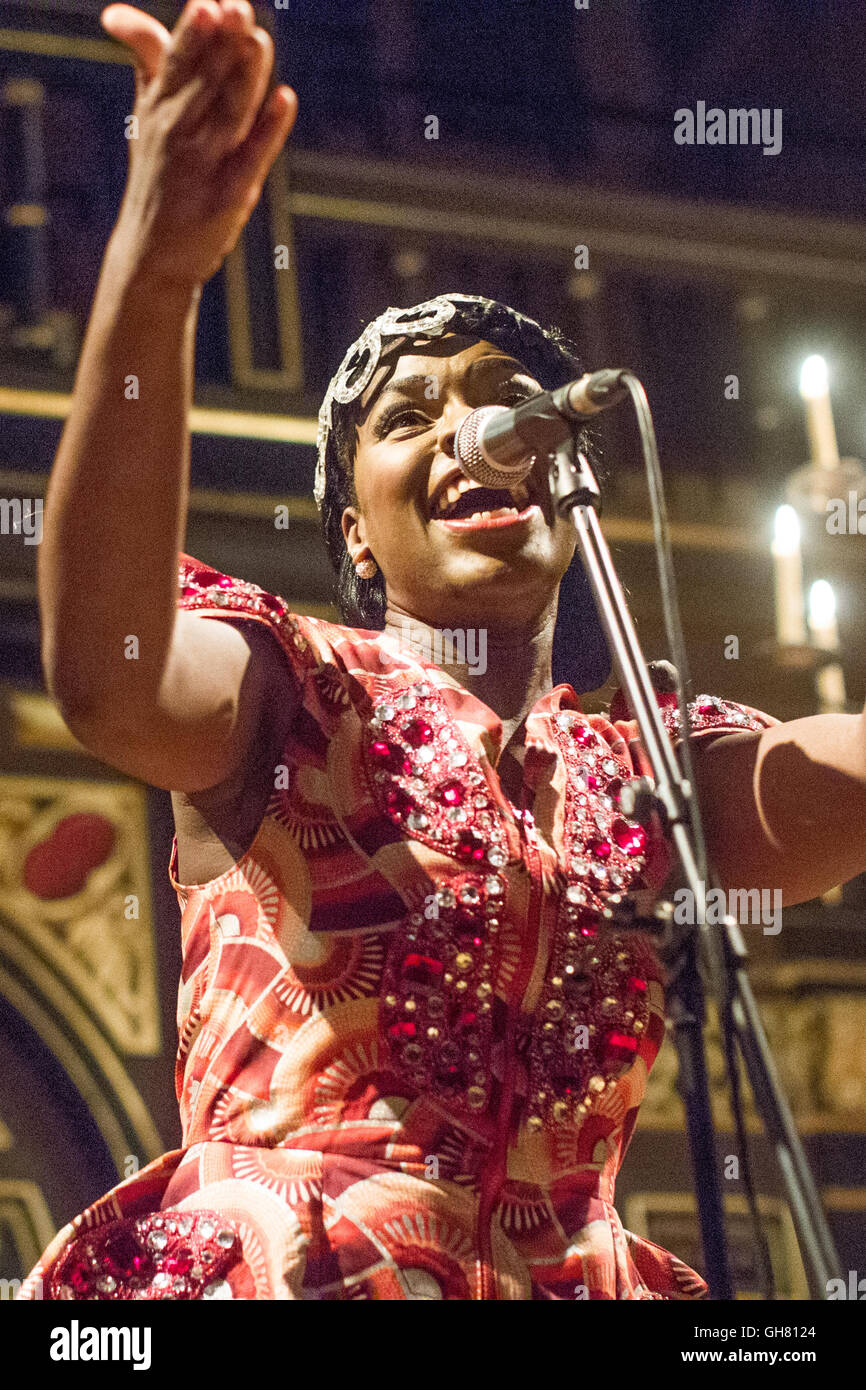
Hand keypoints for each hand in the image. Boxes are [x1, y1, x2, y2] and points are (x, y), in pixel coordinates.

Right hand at [101, 0, 297, 287]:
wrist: (151, 255)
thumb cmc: (157, 177)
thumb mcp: (146, 116)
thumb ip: (148, 62)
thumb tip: (117, 14)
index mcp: (158, 108)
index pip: (176, 61)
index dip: (194, 32)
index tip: (210, 2)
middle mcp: (178, 132)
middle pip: (205, 80)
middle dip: (222, 44)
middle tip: (238, 6)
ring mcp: (204, 164)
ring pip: (230, 112)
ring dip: (246, 76)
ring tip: (258, 39)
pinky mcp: (229, 195)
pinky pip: (253, 156)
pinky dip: (270, 129)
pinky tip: (286, 99)